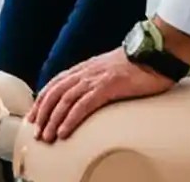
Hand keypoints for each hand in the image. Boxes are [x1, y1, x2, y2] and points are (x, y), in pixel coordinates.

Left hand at [27, 48, 175, 142]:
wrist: (155, 53)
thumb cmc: (137, 65)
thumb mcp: (109, 71)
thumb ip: (96, 80)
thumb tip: (88, 94)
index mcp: (84, 68)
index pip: (55, 84)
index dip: (42, 101)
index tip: (34, 116)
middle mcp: (85, 72)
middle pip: (54, 93)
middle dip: (42, 114)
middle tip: (36, 132)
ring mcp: (95, 78)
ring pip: (64, 100)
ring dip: (53, 120)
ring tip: (47, 136)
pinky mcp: (107, 86)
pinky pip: (83, 105)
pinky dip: (70, 119)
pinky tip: (64, 131)